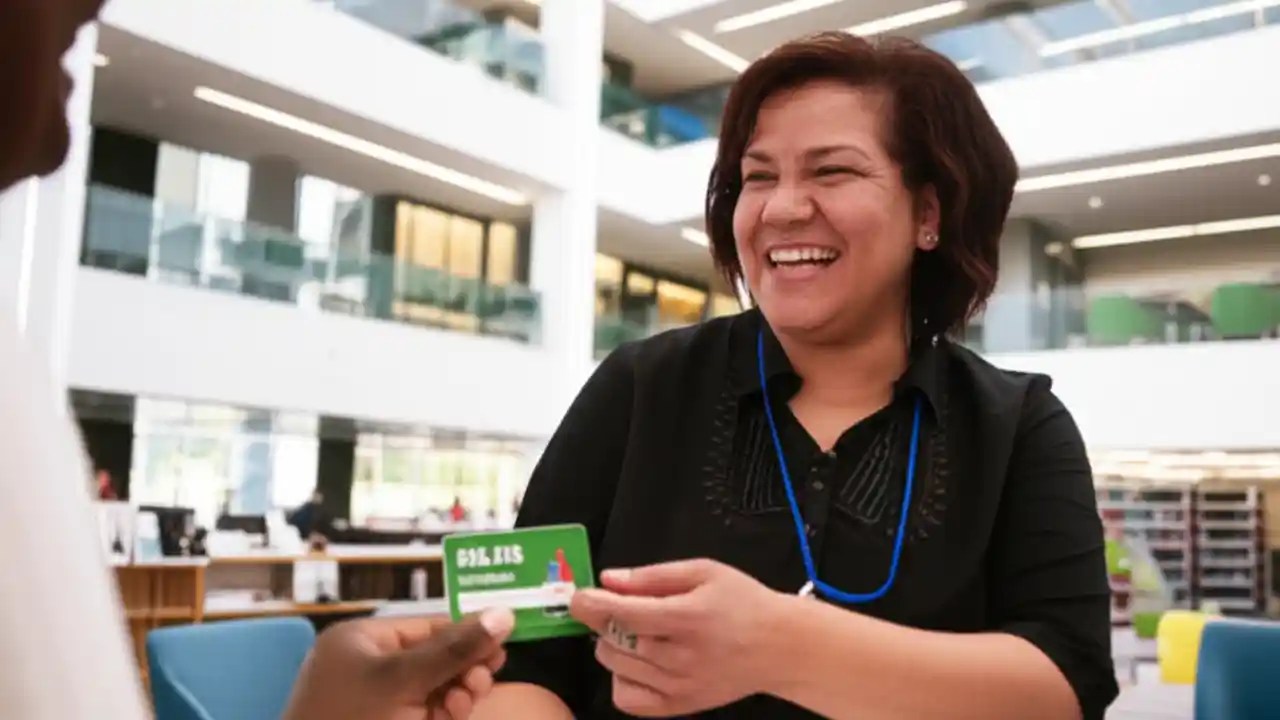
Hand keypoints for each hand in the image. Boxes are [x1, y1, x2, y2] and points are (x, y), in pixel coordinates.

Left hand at [282, 608, 513, 719]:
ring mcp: (375, 701)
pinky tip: (457, 714)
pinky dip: (445, 712)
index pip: (425, 626)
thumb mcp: (402, 681)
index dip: (465, 633)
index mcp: (359, 641)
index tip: (503, 643)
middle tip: (486, 678)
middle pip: (433, 656)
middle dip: (464, 667)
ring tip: (470, 700)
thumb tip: (505, 613)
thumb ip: (453, 650)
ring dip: (459, 692)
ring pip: (433, 688)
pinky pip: (425, 712)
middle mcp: (367, 666)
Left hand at [570, 559, 790, 716]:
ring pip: (615, 667)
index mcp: (687, 618)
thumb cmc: (742, 602)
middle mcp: (680, 657)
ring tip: (637, 633)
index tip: (579, 598)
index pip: (622, 614)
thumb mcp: (704, 572)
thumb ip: (653, 575)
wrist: (778, 647)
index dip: (591, 605)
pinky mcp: (678, 707)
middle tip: (623, 608)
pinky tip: (638, 662)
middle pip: (613, 641)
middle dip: (605, 621)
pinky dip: (621, 680)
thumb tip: (609, 579)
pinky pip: (627, 699)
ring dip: (613, 646)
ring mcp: (678, 687)